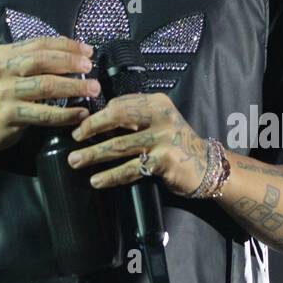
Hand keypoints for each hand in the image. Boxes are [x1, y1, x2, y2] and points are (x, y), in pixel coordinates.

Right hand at [0, 36, 100, 157]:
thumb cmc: (1, 95)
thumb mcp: (10, 71)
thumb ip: (34, 60)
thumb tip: (74, 53)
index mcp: (4, 54)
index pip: (39, 43)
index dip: (66, 45)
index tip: (88, 51)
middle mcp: (2, 70)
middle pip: (42, 61)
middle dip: (71, 62)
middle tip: (91, 68)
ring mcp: (4, 93)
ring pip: (45, 86)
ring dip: (74, 87)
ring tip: (93, 89)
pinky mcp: (9, 115)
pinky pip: (44, 114)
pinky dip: (65, 113)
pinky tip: (80, 113)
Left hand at [67, 92, 210, 196]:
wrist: (207, 166)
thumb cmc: (176, 144)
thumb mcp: (159, 122)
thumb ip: (136, 117)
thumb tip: (97, 120)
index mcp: (157, 102)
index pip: (121, 103)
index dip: (98, 114)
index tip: (81, 124)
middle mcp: (161, 116)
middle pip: (118, 117)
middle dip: (92, 127)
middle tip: (75, 138)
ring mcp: (163, 138)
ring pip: (119, 145)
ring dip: (94, 154)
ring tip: (75, 160)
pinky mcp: (164, 161)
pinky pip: (130, 168)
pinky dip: (110, 175)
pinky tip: (96, 180)